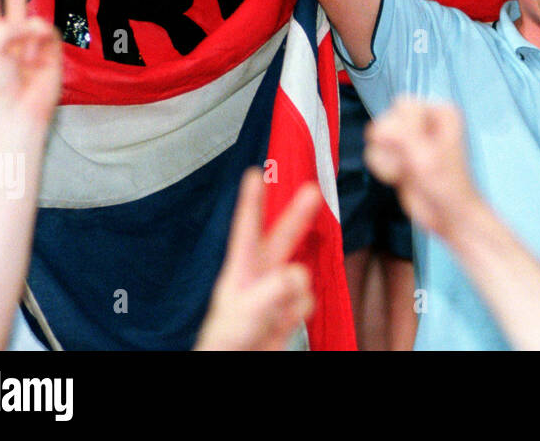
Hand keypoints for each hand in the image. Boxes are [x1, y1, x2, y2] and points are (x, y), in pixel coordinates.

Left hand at [0, 0, 61, 133]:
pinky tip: (41, 48)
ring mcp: (33, 44)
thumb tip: (33, 23)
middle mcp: (12, 39)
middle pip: (14, 3)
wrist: (21, 109)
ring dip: (31, 29)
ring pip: (35, 20)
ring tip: (28, 49)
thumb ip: (7, 29)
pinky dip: (45, 36)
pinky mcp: (52, 52)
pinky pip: (51, 32)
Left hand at [195, 170, 321, 350]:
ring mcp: (275, 292)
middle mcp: (259, 275)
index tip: (255, 173)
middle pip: (283, 237)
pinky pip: (306, 300)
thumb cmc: (227, 341)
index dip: (252, 200)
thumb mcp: (245, 312)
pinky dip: (298, 311)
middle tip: (312, 190)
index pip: (247, 228)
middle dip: (298, 215)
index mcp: (241, 269)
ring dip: (295, 291)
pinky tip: (283, 321)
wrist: (237, 366)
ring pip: (301, 275)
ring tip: (276, 312)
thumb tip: (298, 273)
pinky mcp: (287, 309)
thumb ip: (271, 290)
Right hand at [365, 98, 479, 237]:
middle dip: (391, 144)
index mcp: (440, 112)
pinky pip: (374, 152)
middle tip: (410, 161)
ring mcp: (409, 136)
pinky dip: (383, 167)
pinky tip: (400, 176)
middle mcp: (425, 119)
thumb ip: (401, 136)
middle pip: (386, 118)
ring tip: (406, 171)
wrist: (446, 215)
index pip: (403, 104)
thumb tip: (377, 128)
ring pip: (376, 136)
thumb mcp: (425, 158)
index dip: (403, 128)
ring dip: (387, 159)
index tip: (417, 149)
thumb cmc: (446, 186)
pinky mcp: (397, 153)